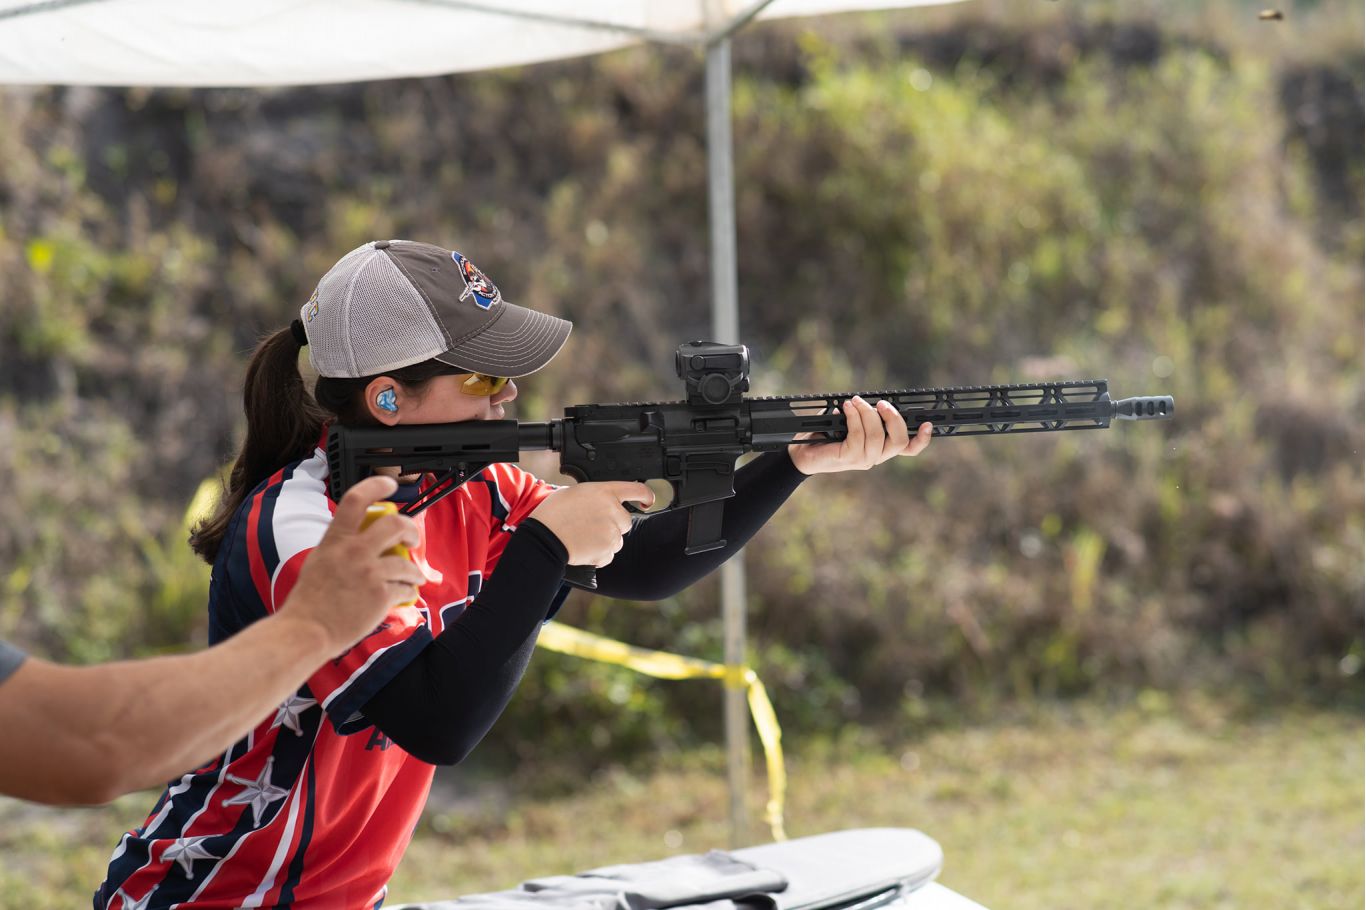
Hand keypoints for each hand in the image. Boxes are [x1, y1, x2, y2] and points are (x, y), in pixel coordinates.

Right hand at [282, 476, 424, 652]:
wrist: (307, 631)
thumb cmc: (309, 601)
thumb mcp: (319, 561)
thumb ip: (340, 547)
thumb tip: (362, 539)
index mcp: (335, 540)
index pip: (356, 499)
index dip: (376, 485)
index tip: (389, 484)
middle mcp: (353, 551)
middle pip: (394, 524)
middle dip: (410, 529)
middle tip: (412, 538)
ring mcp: (369, 573)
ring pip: (406, 562)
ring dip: (414, 570)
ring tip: (414, 576)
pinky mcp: (381, 595)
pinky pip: (405, 587)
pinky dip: (408, 590)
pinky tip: (405, 593)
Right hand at [529, 481, 655, 567]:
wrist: (544, 538)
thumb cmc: (552, 514)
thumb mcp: (574, 493)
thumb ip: (595, 496)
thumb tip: (601, 502)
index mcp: (605, 492)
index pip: (637, 489)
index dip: (646, 496)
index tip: (647, 501)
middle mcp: (613, 511)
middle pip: (626, 520)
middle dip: (613, 525)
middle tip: (591, 526)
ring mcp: (612, 532)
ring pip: (617, 539)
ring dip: (605, 541)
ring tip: (582, 537)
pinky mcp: (608, 551)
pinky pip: (608, 555)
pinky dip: (598, 555)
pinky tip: (582, 548)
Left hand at [788, 396, 932, 475]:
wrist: (799, 452)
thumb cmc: (823, 433)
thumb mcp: (846, 419)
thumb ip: (862, 412)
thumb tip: (867, 400)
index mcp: (880, 447)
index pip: (907, 448)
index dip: (921, 439)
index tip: (927, 424)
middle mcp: (875, 456)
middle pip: (898, 441)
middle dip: (894, 419)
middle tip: (883, 403)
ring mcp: (863, 460)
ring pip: (877, 437)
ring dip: (868, 414)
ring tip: (855, 401)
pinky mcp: (848, 458)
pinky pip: (858, 436)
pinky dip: (854, 419)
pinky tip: (846, 408)